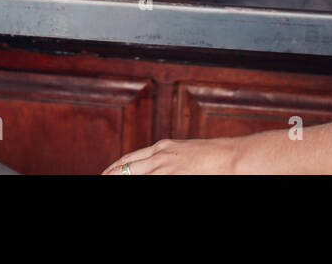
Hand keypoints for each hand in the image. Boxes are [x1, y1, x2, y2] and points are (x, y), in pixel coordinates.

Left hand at [102, 137, 242, 174]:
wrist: (232, 156)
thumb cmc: (215, 156)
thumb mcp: (186, 153)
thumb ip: (171, 159)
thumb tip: (162, 166)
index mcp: (162, 147)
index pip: (130, 158)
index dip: (115, 167)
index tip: (105, 173)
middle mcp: (159, 155)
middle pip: (126, 167)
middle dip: (110, 174)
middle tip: (100, 178)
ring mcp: (165, 167)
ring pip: (133, 174)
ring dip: (120, 178)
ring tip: (106, 181)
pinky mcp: (173, 176)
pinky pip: (151, 181)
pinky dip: (141, 183)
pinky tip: (127, 185)